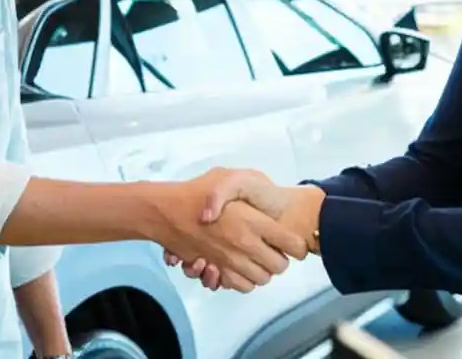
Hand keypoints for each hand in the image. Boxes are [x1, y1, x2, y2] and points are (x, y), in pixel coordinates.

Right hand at [153, 170, 308, 292]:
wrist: (165, 211)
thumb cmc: (196, 191)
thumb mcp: (227, 176)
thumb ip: (248, 190)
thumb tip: (266, 219)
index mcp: (253, 221)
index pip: (293, 245)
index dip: (297, 245)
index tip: (292, 242)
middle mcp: (244, 244)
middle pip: (280, 266)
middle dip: (280, 258)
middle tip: (273, 247)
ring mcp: (230, 260)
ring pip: (262, 279)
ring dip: (262, 270)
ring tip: (256, 256)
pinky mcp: (217, 270)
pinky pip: (242, 285)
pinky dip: (244, 280)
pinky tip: (240, 265)